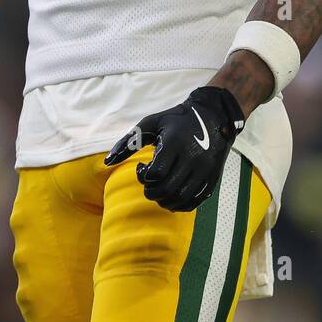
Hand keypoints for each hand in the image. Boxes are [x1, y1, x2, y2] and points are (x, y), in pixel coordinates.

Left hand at [105, 86, 244, 211]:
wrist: (214, 117)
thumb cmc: (176, 120)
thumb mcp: (150, 124)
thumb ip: (128, 142)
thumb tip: (107, 162)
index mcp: (175, 143)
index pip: (155, 174)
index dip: (142, 177)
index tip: (142, 168)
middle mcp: (193, 158)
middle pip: (166, 190)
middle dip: (150, 192)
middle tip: (148, 182)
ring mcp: (205, 170)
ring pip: (180, 199)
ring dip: (163, 200)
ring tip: (160, 188)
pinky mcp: (212, 179)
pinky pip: (193, 202)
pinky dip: (179, 205)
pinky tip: (173, 193)